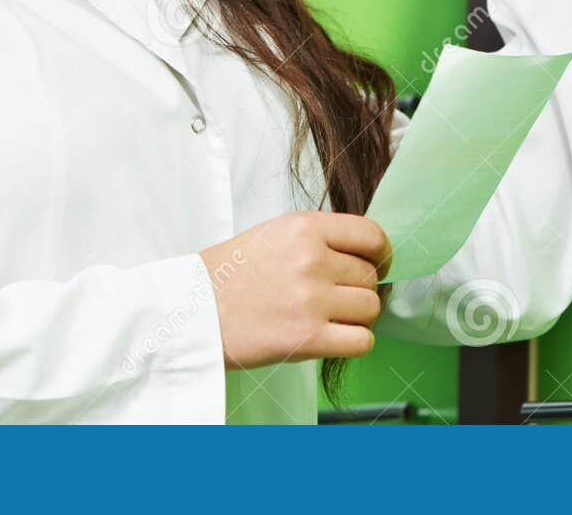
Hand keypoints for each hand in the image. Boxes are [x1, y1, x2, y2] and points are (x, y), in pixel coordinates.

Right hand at [200, 212, 390, 370]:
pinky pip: (362, 341)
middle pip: (371, 276)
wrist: (191, 311)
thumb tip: (361, 255)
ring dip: (356, 317)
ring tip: (330, 318)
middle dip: (358, 288)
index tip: (377, 265)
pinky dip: (354, 342)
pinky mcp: (308, 338)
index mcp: (304, 228)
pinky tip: (332, 338)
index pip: (371, 235)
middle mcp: (312, 259)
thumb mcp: (273, 234)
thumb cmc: (227, 275)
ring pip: (370, 309)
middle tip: (335, 297)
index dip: (381, 254)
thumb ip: (317, 239)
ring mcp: (312, 299)